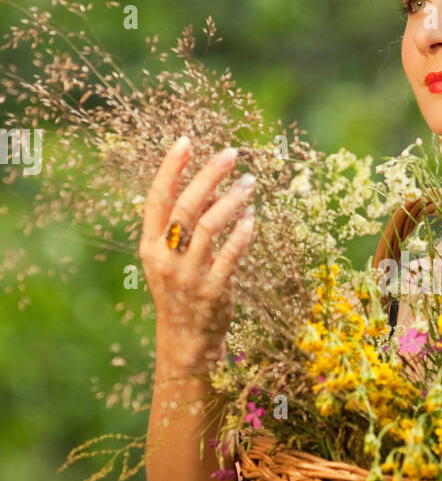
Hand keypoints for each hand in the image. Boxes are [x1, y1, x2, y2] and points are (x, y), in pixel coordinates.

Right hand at [138, 136, 255, 370]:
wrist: (185, 340)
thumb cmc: (180, 289)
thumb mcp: (170, 258)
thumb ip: (184, 225)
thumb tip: (210, 186)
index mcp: (149, 245)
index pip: (158, 199)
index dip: (170, 168)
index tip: (186, 141)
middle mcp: (165, 258)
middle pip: (186, 207)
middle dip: (209, 175)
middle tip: (230, 153)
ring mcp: (189, 275)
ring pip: (211, 226)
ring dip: (232, 199)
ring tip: (249, 181)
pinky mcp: (213, 290)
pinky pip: (231, 254)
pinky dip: (243, 231)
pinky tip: (253, 215)